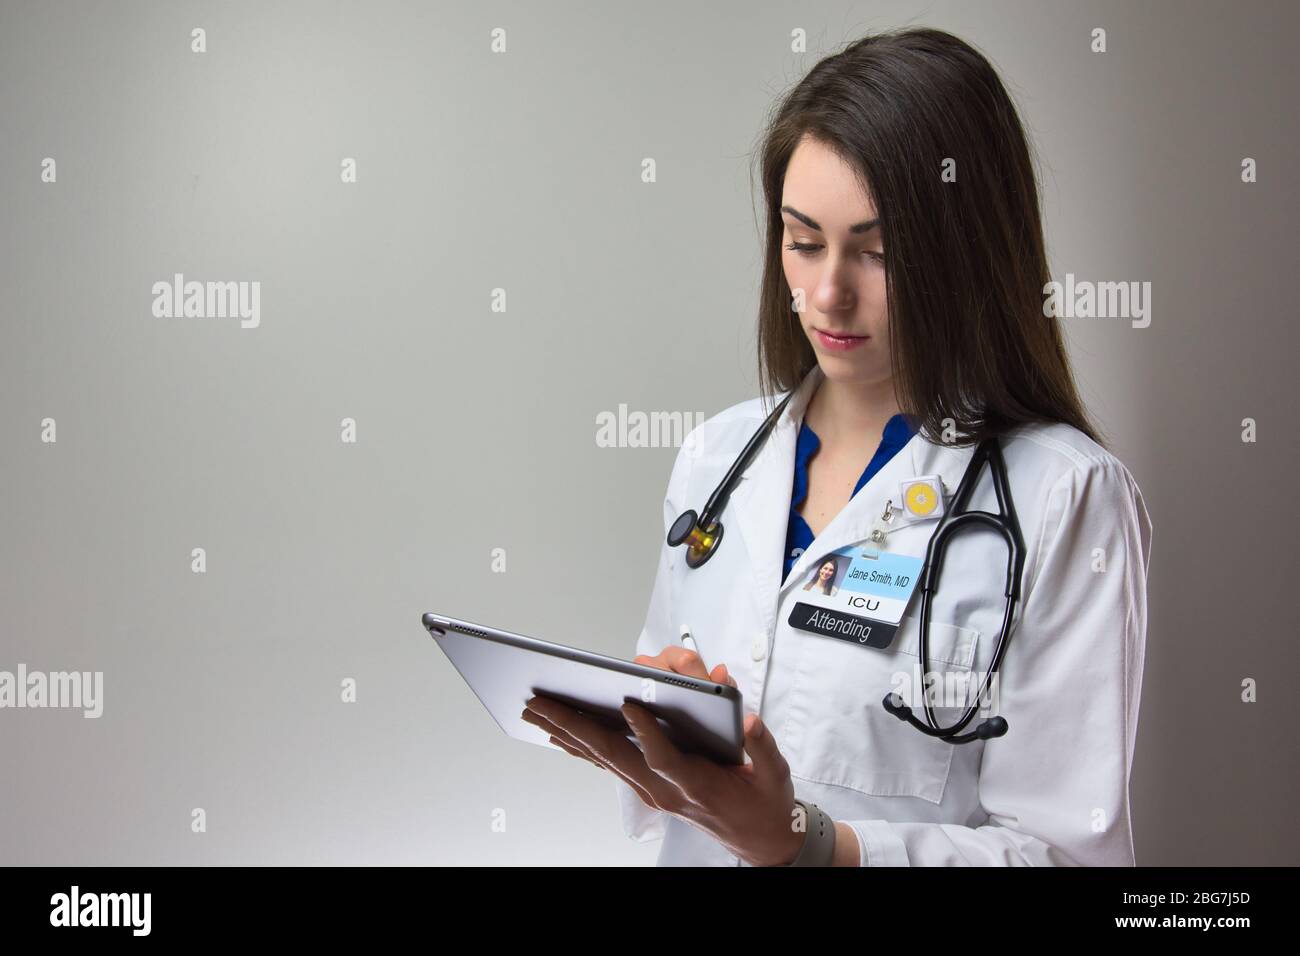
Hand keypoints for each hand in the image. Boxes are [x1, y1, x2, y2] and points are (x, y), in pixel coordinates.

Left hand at [521, 648, 806, 866]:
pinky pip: (608, 763)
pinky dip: (581, 745)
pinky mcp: (647, 788)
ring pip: (603, 757)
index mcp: (697, 784)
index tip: (629, 703)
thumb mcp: (775, 773)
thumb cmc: (763, 801)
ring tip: (536, 710)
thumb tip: (748, 719)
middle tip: (541, 702)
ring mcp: (652, 792)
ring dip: (567, 732)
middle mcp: (665, 791)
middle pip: (613, 755)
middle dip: (574, 725)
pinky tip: (561, 733)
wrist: (759, 836)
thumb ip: (761, 744)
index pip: (664, 759)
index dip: (646, 732)